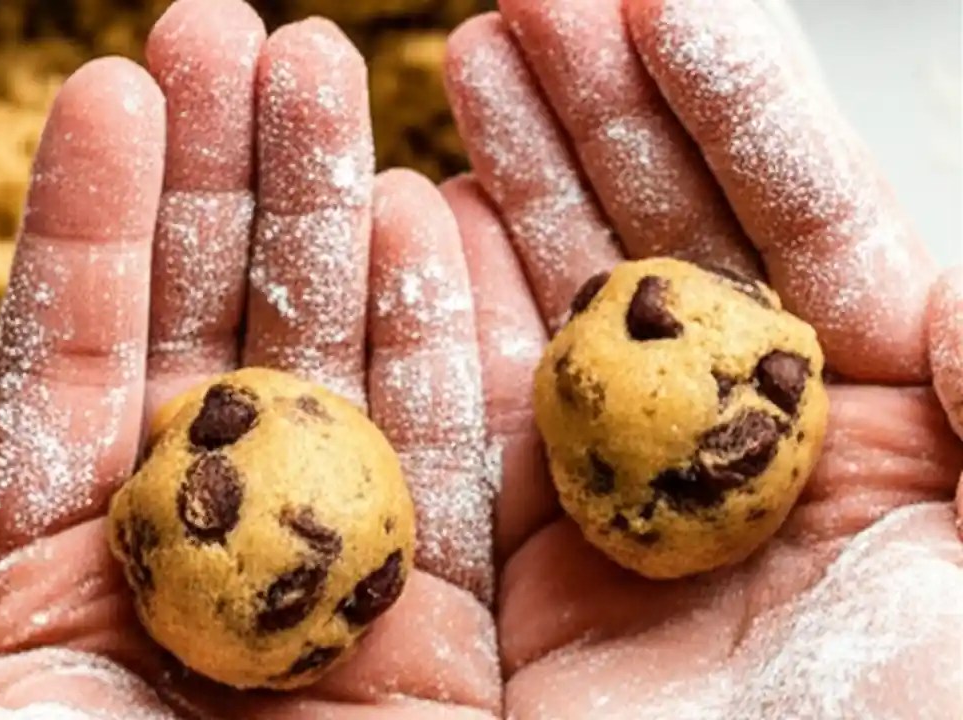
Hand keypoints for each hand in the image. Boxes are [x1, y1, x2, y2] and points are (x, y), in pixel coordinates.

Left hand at [0, 0, 502, 716]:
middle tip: (242, 31)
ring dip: (332, 215)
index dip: (96, 216)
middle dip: (227, 173)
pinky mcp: (435, 634)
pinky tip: (426, 220)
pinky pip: (441, 464)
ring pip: (330, 363)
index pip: (77, 354)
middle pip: (214, 324)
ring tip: (335, 76)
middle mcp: (200, 548)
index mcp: (65, 566)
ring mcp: (323, 576)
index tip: (115, 88)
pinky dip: (434, 342)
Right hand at [440, 0, 962, 716]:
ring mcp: (612, 516)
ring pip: (544, 316)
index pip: (790, 230)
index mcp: (875, 435)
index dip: (723, 108)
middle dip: (589, 116)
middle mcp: (731, 461)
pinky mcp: (508, 586)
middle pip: (649, 246)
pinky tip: (404, 215)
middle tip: (521, 10)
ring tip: (453, 70)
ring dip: (500, 186)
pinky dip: (427, 323)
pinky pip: (459, 429)